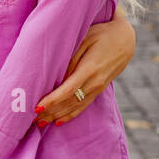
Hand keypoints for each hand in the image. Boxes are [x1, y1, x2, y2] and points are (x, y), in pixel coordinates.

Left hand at [34, 9, 135, 125]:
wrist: (125, 39)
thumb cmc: (101, 33)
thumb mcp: (86, 38)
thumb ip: (71, 57)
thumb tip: (58, 76)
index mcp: (90, 69)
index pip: (68, 90)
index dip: (52, 100)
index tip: (38, 107)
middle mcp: (95, 82)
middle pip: (70, 102)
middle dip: (51, 112)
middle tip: (32, 119)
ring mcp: (98, 88)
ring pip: (76, 107)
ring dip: (58, 116)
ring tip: (41, 124)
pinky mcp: (99, 89)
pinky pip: (83, 106)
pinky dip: (70, 115)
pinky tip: (59, 121)